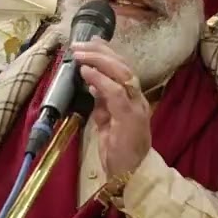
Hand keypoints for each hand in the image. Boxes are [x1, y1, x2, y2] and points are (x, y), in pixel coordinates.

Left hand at [71, 39, 151, 179]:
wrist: (131, 176)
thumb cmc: (120, 152)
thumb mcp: (107, 122)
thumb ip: (102, 102)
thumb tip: (92, 83)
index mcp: (133, 99)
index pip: (122, 68)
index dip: (106, 53)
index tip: (90, 42)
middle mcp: (138, 99)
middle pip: (123, 66)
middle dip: (100, 52)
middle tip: (79, 45)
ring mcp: (136, 107)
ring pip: (122, 74)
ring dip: (98, 61)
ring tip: (80, 54)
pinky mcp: (130, 118)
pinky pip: (115, 92)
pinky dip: (100, 80)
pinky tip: (86, 72)